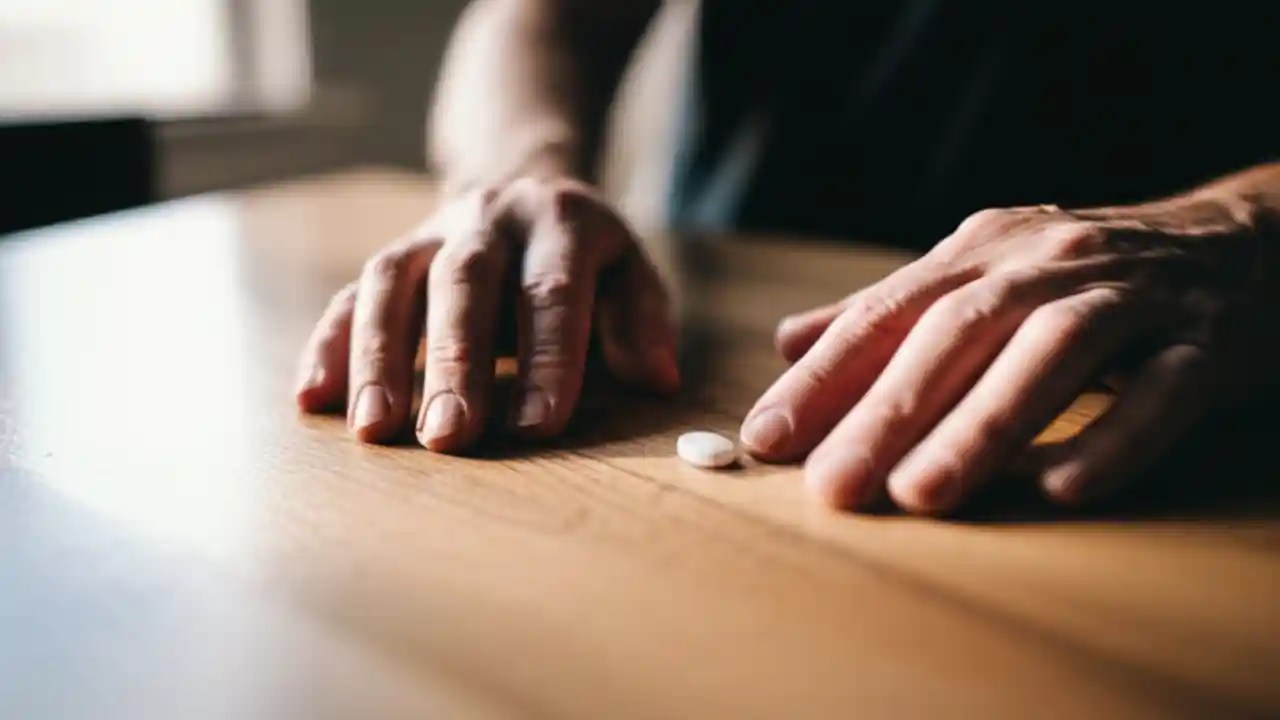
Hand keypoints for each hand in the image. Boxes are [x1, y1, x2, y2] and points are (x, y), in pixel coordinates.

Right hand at [295, 177, 678, 450]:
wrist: (519, 183)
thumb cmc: (582, 255)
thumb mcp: (629, 270)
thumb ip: (641, 321)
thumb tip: (656, 379)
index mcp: (560, 222)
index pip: (552, 292)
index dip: (547, 359)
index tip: (537, 427)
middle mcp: (488, 221)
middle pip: (465, 285)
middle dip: (454, 362)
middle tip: (448, 437)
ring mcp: (429, 234)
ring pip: (393, 284)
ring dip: (379, 358)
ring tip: (374, 430)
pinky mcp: (390, 257)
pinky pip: (351, 295)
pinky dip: (330, 344)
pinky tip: (313, 398)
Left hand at [741, 201, 1277, 513]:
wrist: (1246, 241)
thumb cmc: (1089, 275)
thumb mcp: (985, 276)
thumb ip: (891, 310)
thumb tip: (790, 341)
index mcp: (984, 250)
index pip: (887, 313)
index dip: (824, 378)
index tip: (765, 439)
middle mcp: (1050, 262)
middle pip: (956, 332)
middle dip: (886, 410)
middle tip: (831, 485)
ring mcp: (1132, 297)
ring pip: (1049, 353)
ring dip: (982, 424)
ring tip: (920, 494)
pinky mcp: (1208, 340)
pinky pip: (1161, 390)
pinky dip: (1111, 437)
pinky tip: (1060, 487)